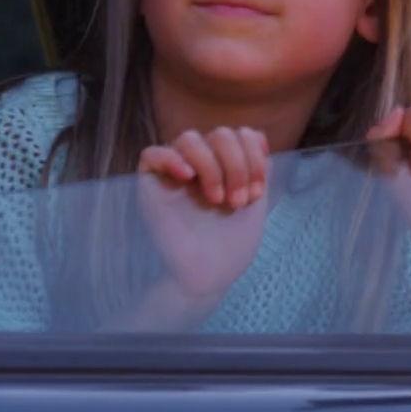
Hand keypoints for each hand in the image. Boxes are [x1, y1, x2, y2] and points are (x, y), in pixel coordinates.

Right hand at [134, 127, 269, 321]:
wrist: (210, 277)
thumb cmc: (231, 246)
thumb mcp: (256, 203)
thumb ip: (259, 168)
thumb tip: (260, 136)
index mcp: (225, 165)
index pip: (240, 134)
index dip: (254, 155)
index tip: (258, 192)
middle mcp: (200, 164)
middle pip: (220, 134)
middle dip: (237, 165)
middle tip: (239, 201)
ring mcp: (174, 173)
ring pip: (190, 138)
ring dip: (213, 166)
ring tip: (218, 200)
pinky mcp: (150, 186)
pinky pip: (151, 154)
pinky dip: (171, 159)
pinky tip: (189, 177)